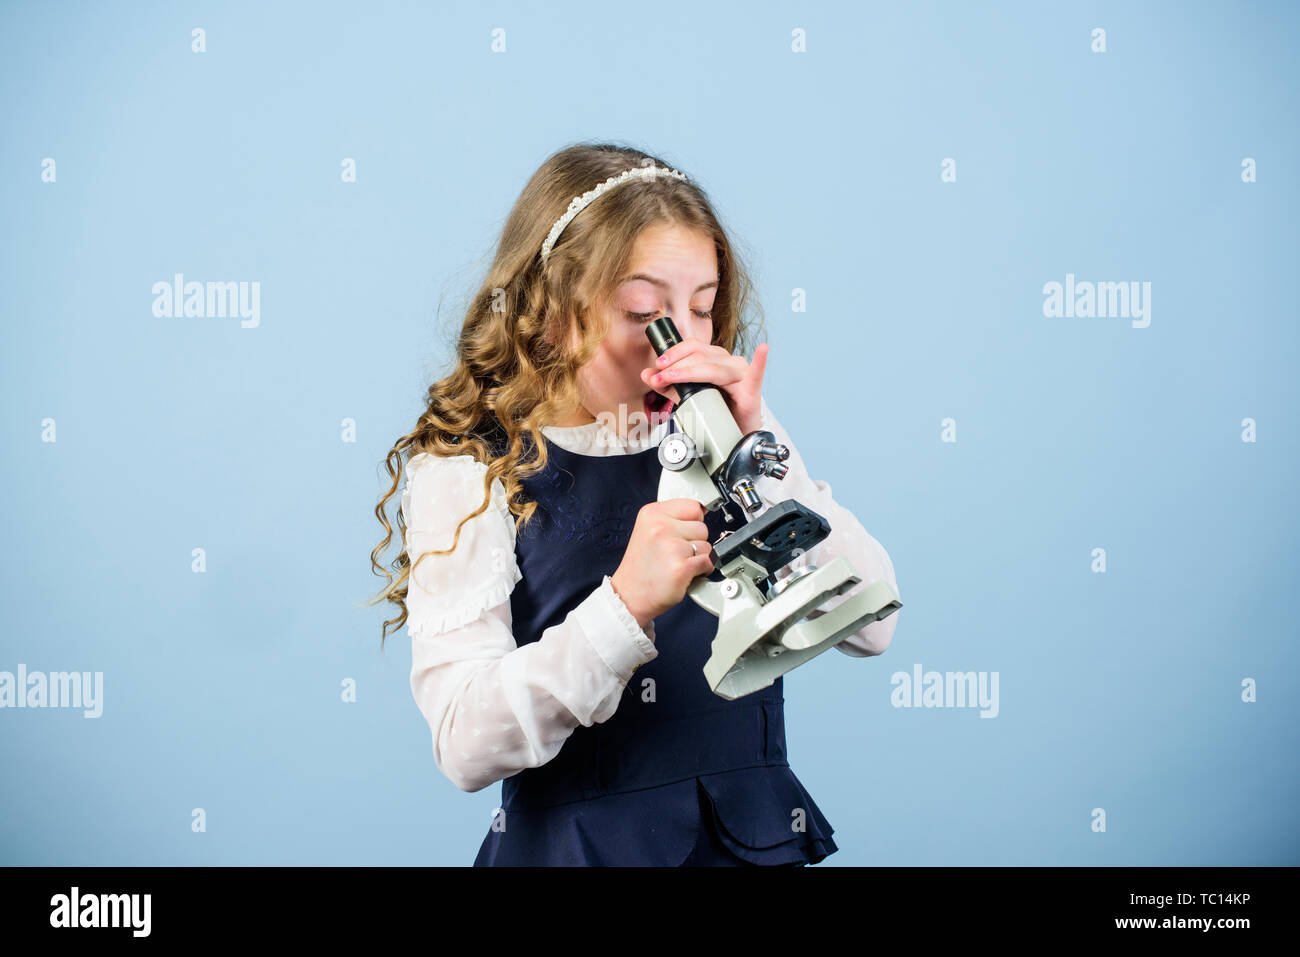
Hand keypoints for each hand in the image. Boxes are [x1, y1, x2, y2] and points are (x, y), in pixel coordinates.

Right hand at [610, 499, 714, 628]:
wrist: (629, 596)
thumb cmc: (641, 567)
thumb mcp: (648, 530)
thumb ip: (673, 519)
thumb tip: (703, 510)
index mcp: (652, 514)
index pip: (693, 507)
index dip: (691, 524)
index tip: (681, 534)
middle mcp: (660, 527)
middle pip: (702, 527)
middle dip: (694, 542)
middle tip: (673, 553)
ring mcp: (671, 547)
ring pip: (707, 545)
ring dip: (697, 558)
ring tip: (676, 564)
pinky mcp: (681, 568)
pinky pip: (708, 562)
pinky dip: (701, 571)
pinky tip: (683, 574)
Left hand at [640, 341, 769, 434]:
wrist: (735, 436)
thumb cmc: (715, 412)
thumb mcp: (687, 396)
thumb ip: (668, 385)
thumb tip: (647, 374)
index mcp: (714, 358)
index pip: (692, 347)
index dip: (673, 354)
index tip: (656, 367)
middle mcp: (728, 362)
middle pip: (700, 357)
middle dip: (675, 367)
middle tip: (658, 378)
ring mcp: (741, 374)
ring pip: (714, 368)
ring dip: (688, 372)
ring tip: (671, 378)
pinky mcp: (752, 390)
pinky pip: (757, 374)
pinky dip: (760, 361)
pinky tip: (762, 350)